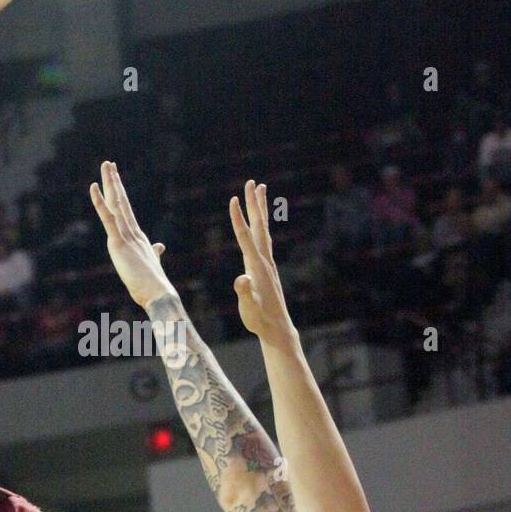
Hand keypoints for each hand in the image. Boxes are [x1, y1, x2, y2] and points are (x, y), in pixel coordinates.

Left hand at [90, 161, 170, 308]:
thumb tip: (159, 246)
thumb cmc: (154, 284)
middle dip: (115, 181)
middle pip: (122, 201)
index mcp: (139, 237)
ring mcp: (127, 235)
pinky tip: (94, 187)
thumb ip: (154, 253)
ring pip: (116, 204)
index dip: (120, 193)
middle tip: (109, 163)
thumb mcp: (152, 263)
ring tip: (106, 165)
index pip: (127, 211)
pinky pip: (108, 218)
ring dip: (110, 183)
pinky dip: (100, 202)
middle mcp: (134, 232)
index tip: (116, 179)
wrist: (159, 293)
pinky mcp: (119, 242)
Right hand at [229, 181, 297, 348]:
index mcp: (257, 266)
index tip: (233, 199)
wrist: (277, 328)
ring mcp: (267, 263)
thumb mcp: (249, 309)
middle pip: (259, 226)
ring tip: (260, 191)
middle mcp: (264, 260)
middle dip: (254, 204)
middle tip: (252, 183)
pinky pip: (264, 240)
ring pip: (264, 230)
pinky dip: (260, 226)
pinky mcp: (267, 268)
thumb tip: (241, 279)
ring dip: (260, 210)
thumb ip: (244, 294)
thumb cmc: (260, 320)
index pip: (246, 237)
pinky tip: (259, 224)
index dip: (239, 218)